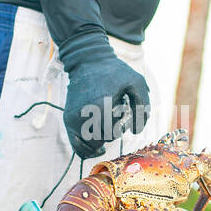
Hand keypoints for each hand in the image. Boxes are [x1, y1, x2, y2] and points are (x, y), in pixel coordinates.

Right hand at [60, 37, 150, 159]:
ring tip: (105, 125)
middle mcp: (83, 115)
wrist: (87, 60)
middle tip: (115, 117)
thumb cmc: (114, 71)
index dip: (121, 128)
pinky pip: (77, 146)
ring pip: (89, 146)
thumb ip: (142, 106)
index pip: (112, 134)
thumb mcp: (136, 81)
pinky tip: (99, 147)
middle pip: (101, 141)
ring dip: (100, 140)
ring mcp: (73, 119)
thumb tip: (136, 131)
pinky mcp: (68, 120)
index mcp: (100, 106)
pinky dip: (87, 150)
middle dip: (111, 133)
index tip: (122, 113)